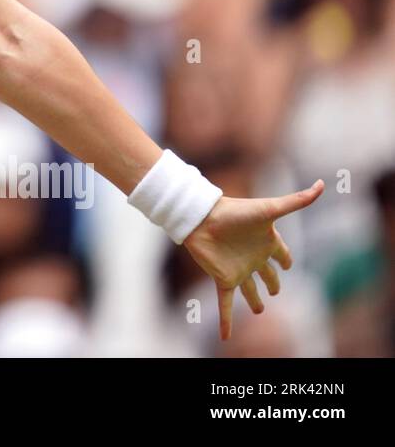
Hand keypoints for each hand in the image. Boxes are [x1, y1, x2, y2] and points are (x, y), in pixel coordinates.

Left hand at [181, 179, 323, 340]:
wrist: (201, 217)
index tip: (288, 264)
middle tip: (275, 290)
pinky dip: (226, 321)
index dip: (286, 259)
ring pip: (249, 290)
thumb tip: (322, 185)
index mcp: (267, 242)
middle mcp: (253, 257)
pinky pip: (226, 304)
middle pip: (267, 274)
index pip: (282, 254)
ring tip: (259, 311)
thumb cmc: (236, 211)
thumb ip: (297, 200)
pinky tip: (225, 337)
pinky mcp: (222, 279)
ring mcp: (238, 270)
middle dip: (272, 282)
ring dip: (254, 301)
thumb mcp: (271, 208)